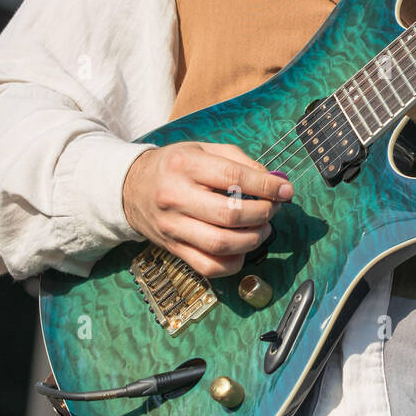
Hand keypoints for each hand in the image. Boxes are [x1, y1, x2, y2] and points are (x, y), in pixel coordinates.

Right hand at [121, 143, 293, 278]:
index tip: (286, 190)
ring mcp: (173, 227)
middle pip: (230, 215)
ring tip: (262, 228)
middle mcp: (175, 197)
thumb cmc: (174, 166)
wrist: (129, 188)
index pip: (233, 177)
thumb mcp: (203, 149)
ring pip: (221, 245)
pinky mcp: (173, 249)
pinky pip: (208, 266)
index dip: (266, 186)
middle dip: (263, 213)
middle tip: (273, 208)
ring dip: (253, 239)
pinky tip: (243, 248)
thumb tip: (273, 181)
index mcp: (185, 166)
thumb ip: (239, 161)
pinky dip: (234, 262)